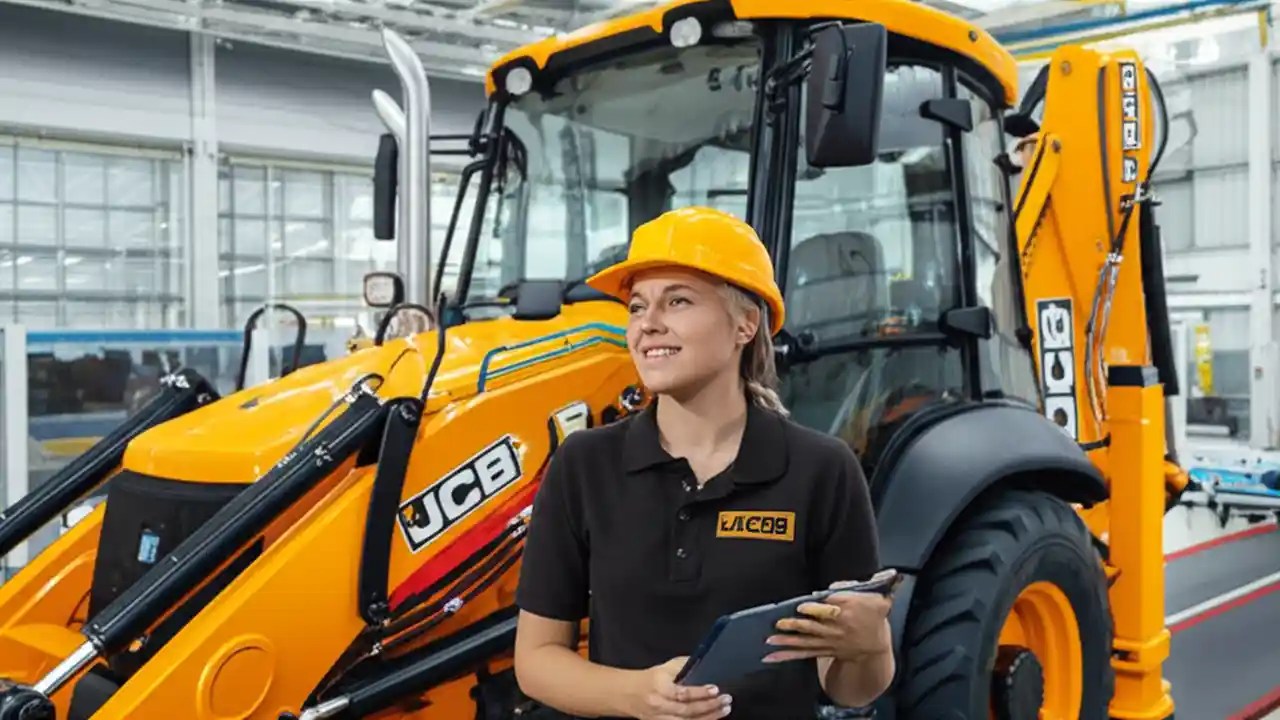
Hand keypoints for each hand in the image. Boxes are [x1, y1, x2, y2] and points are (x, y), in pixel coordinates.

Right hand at [625, 657, 732, 719]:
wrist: (624, 694)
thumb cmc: (646, 679)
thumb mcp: (662, 668)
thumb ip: (682, 666)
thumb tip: (703, 662)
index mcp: (659, 687)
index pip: (682, 693)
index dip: (700, 692)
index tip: (716, 689)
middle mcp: (659, 705)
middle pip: (687, 710)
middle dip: (709, 706)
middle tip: (726, 700)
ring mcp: (660, 719)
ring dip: (708, 718)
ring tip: (724, 711)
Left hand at [762, 581, 892, 662]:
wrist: (877, 644)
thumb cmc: (872, 613)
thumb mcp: (873, 596)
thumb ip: (850, 586)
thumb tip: (832, 587)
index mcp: (849, 610)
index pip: (830, 609)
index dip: (816, 609)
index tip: (801, 606)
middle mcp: (837, 628)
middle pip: (814, 627)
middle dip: (796, 626)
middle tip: (779, 623)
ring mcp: (829, 642)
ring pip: (806, 641)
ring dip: (788, 641)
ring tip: (770, 639)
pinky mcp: (824, 651)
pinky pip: (804, 653)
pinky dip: (787, 655)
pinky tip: (770, 656)